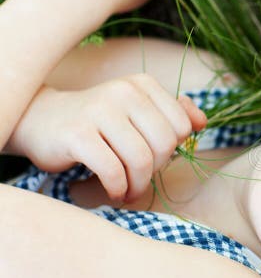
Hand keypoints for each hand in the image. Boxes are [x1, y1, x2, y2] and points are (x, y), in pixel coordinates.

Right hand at [8, 75, 206, 202]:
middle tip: (140, 180)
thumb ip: (171, 115)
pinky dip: (117, 189)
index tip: (155, 160)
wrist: (41, 121)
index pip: (181, 126)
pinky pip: (113, 170)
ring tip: (128, 192)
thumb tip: (203, 123)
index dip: (172, 150)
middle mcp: (123, 92)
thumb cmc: (98, 123)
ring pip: (141, 160)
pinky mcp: (77, 134)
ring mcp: (99, 110)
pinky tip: (113, 191)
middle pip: (164, 144)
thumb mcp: (137, 113)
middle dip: (156, 171)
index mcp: (143, 85)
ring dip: (137, 186)